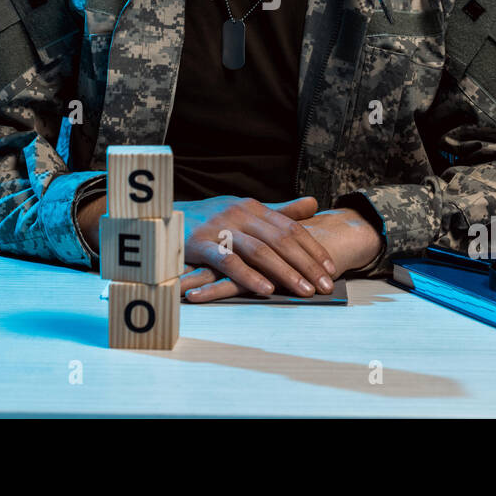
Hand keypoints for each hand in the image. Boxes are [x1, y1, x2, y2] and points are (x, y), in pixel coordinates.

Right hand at [177, 195, 337, 297]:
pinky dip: (248, 276)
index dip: (313, 248)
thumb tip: (314, 203)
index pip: (291, 228)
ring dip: (285, 273)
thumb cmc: (211, 220)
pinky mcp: (200, 245)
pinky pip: (229, 262)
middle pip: (281, 240)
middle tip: (325, 286)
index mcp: (253, 207)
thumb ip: (280, 211)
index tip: (331, 269)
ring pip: (260, 251)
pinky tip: (265, 290)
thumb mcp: (246, 211)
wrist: (164, 219)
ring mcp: (220, 228)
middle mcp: (239, 214)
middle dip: (306, 264)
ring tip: (304, 291)